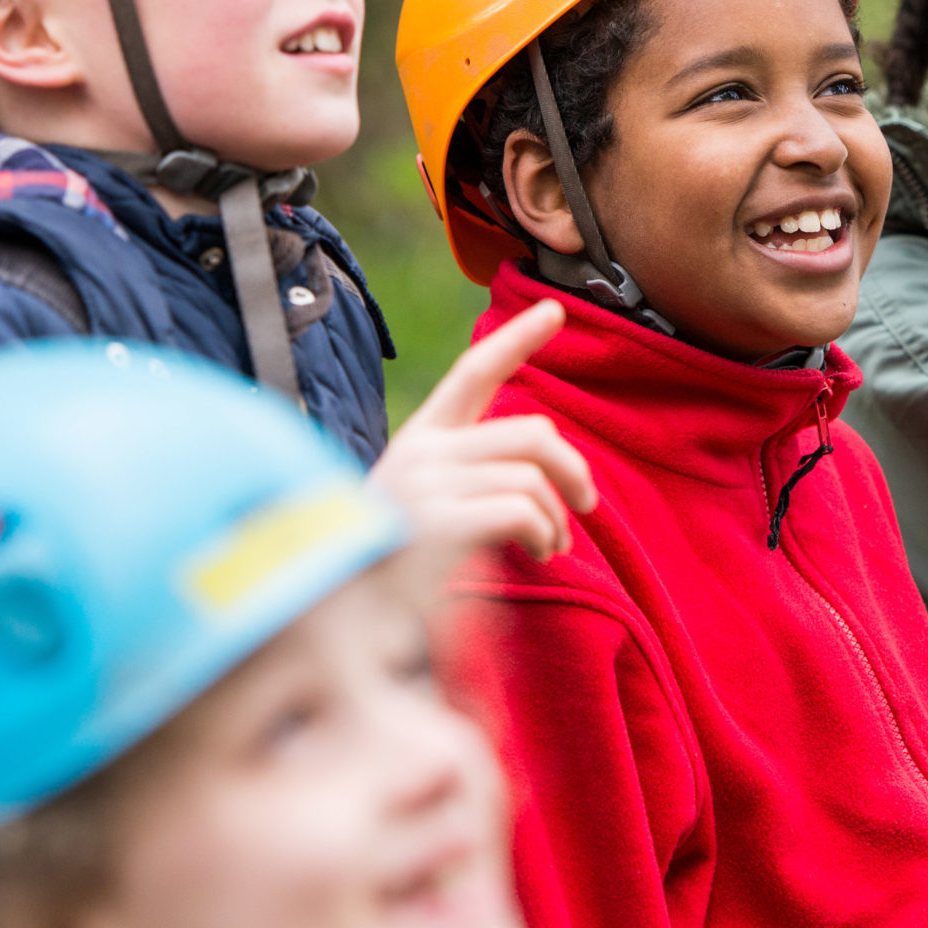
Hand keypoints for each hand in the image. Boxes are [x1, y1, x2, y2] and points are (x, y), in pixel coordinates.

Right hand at [371, 301, 597, 587]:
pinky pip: (523, 508)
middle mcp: (422, 451)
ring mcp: (428, 484)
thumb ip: (470, 476)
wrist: (342, 617)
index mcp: (420, 438)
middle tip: (585, 504)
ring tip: (550, 546)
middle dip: (572, 468)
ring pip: (533, 474)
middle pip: (532, 433)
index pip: (474, 372)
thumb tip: (543, 474)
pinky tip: (538, 553)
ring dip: (557, 515)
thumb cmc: (391, 570)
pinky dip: (543, 532)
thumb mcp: (426, 506)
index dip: (517, 338)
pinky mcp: (440, 521)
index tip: (556, 310)